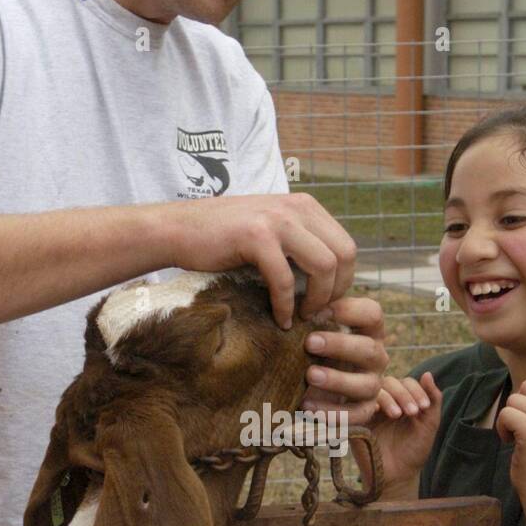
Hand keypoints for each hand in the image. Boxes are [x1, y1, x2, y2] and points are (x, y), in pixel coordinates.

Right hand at [165, 193, 356, 328]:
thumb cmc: (224, 239)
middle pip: (344, 255)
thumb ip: (300, 244)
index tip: (324, 302)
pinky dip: (285, 305)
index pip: (347, 246)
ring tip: (302, 316)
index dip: (344, 280)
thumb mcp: (272, 232)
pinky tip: (280, 319)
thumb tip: (331, 279)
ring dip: (316, 299)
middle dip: (336, 291)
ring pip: (324, 266)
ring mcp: (277, 219)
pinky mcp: (256, 237)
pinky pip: (285, 280)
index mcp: (305, 206)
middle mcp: (296, 208)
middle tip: (316, 312)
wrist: (178, 229)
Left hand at [301, 296, 388, 425]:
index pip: (373, 313)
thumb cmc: (319, 349)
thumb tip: (290, 305)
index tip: (317, 312)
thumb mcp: (318, 330)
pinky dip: (333, 413)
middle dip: (339, 345)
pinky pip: (357, 415)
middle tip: (309, 343)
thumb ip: (312, 317)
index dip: (348, 310)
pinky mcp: (365, 410)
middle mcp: (377, 357)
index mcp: (369, 332)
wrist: (322, 387)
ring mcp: (373, 384)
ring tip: (309, 376)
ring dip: (337, 380)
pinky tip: (307, 406)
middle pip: (369, 349)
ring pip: (366, 384)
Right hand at [350, 370, 442, 492]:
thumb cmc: (413, 451)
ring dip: (388, 398)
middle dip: (403, 394)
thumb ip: (433, 400)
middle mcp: (383, 401)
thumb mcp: (429, 424)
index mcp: (401, 400)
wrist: (396, 476)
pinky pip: (356, 402)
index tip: (424, 408)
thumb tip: (427, 373)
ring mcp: (367, 408)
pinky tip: (377, 413)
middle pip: (388, 381)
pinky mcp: (353, 418)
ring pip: (373, 389)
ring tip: (398, 415)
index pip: (405, 381)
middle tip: (413, 412)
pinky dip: (368, 403)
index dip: (415, 390)